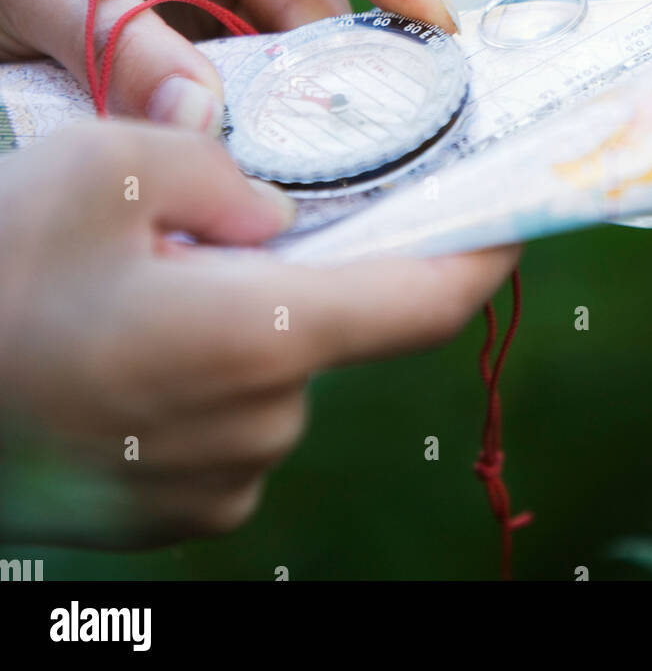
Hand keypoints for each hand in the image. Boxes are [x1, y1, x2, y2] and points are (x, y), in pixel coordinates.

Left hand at [0, 0, 454, 128]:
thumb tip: (206, 127)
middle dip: (323, 51)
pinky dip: (249, 92)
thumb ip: (124, 49)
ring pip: (277, 20)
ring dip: (285, 83)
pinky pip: (242, 45)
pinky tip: (264, 139)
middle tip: (372, 126)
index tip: (434, 22)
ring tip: (314, 150)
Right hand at [0, 121, 518, 547]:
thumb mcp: (102, 167)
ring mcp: (213, 486)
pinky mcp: (169, 522)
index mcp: (261, 336)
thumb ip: (216, 173)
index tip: (510, 220)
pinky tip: (120, 354)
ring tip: (138, 294)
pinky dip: (199, 384)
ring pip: (270, 380)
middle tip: (214, 232)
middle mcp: (257, 428)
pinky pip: (224, 432)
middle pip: (327, 331)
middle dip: (295, 276)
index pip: (420, 302)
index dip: (478, 257)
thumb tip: (269, 214)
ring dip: (236, 329)